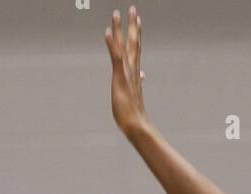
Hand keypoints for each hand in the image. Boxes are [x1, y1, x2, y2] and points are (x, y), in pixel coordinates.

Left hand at [105, 7, 147, 138]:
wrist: (136, 126)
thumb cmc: (134, 114)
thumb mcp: (134, 94)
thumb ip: (138, 81)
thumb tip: (143, 75)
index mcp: (135, 72)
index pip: (136, 49)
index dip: (137, 34)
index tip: (137, 20)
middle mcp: (132, 69)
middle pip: (133, 43)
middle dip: (132, 25)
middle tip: (132, 8)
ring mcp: (127, 73)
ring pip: (124, 46)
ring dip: (121, 29)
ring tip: (117, 13)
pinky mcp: (120, 77)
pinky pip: (116, 57)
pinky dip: (112, 45)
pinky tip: (108, 32)